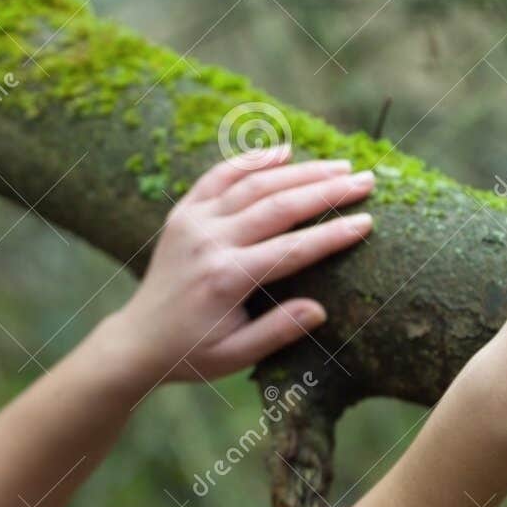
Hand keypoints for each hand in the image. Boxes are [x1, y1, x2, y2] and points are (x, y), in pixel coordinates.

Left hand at [100, 146, 374, 387]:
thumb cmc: (194, 354)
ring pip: (253, 184)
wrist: (139, 340)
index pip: (293, 249)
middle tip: (366, 181)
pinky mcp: (182, 213)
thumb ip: (277, 332)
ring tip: (341, 166)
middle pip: (278, 206)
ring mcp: (193, 222)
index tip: (367, 221)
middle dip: (327, 191)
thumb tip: (320, 310)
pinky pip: (218, 176)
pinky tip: (283, 150)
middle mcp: (209, 242)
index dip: (333, 234)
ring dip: (300, 171)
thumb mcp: (236, 356)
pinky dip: (250, 160)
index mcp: (227, 278)